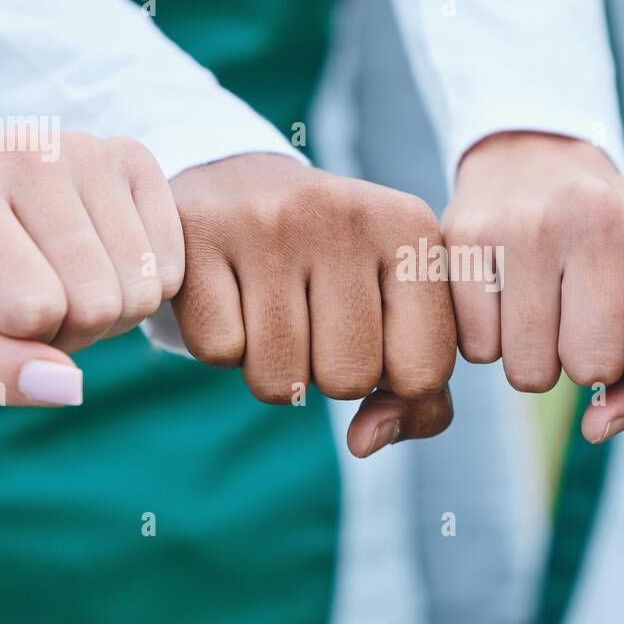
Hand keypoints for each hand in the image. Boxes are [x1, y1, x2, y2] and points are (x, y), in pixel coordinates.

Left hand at [0, 132, 183, 404]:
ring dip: (111, 312)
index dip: (21, 339)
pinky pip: (172, 268)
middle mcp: (27, 150)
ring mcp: (90, 148)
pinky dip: (143, 287)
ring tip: (67, 282)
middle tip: (37, 299)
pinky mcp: (135, 157)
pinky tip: (103, 262)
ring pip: (141, 289)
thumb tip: (69, 388)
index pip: (32, 310)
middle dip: (72, 328)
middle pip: (97, 302)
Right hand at [169, 154, 456, 456]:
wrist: (237, 181)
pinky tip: (230, 295)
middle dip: (329, 373)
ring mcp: (268, 220)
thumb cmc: (335, 267)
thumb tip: (364, 443)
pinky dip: (222, 345)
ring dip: (274, 367)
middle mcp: (346, 213)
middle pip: (349, 380)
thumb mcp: (399, 312)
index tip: (374, 333)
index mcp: (410, 227)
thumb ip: (418, 398)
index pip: (424, 373)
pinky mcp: (199, 232)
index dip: (393, 377)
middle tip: (312, 318)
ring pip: (281, 380)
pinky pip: (219, 352)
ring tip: (273, 308)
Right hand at [442, 132, 623, 442]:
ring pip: (529, 370)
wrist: (533, 164)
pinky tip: (499, 295)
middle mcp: (596, 215)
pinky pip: (477, 351)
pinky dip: (488, 342)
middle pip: (591, 367)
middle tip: (575, 313)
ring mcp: (524, 222)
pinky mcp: (463, 235)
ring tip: (539, 306)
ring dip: (533, 359)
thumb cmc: (609, 258)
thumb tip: (597, 430)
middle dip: (583, 361)